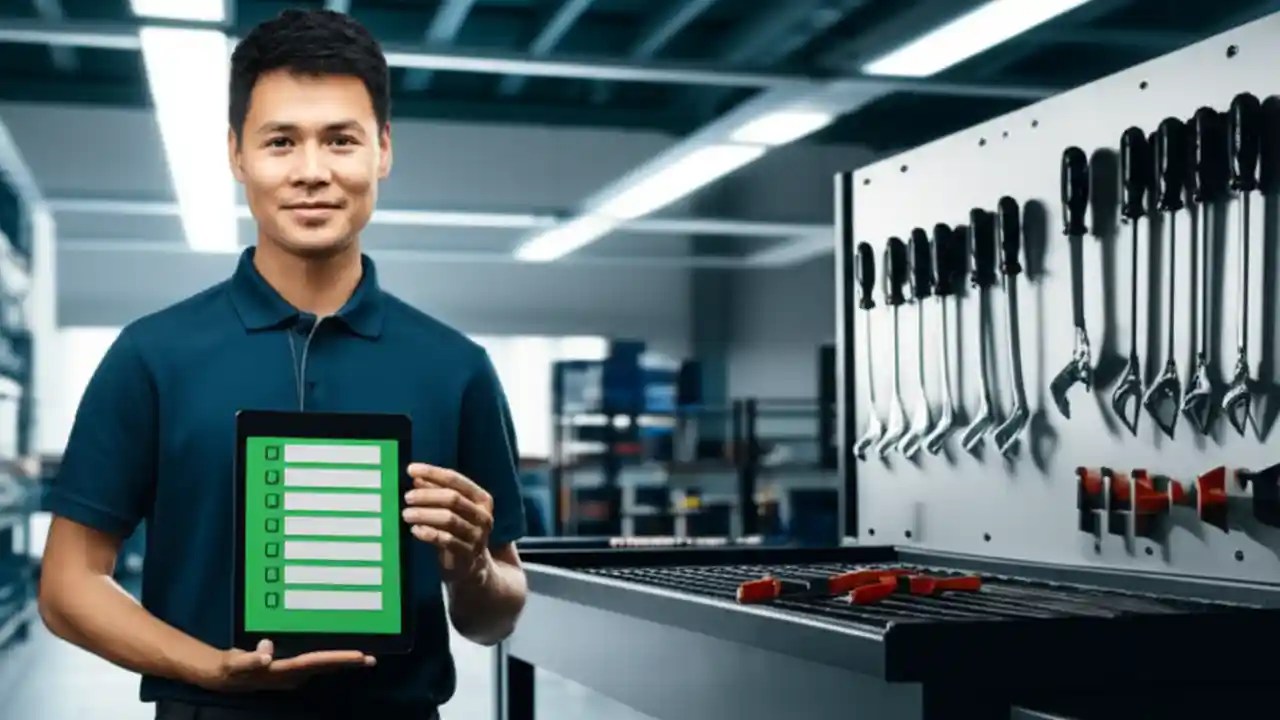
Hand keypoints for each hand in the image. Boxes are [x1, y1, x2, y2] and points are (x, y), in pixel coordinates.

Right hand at [199, 639, 373, 691]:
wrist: (224, 676)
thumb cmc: (231, 668)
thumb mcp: (236, 663)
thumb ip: (250, 660)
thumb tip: (266, 655)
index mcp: (285, 671)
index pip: (317, 662)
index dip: (338, 659)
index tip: (358, 656)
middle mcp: (293, 675)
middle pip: (326, 666)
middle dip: (348, 662)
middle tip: (372, 658)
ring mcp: (293, 674)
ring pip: (323, 666)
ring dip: (342, 662)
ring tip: (364, 658)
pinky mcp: (291, 670)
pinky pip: (316, 663)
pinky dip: (330, 659)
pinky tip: (343, 658)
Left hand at [403, 463, 493, 583]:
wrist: (473, 566)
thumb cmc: (459, 531)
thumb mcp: (452, 509)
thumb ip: (437, 491)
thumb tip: (417, 477)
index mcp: (482, 499)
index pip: (456, 480)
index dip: (433, 473)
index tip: (411, 469)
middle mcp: (484, 516)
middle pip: (453, 499)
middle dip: (427, 495)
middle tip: (407, 497)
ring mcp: (477, 536)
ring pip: (449, 519)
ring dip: (424, 514)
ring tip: (406, 514)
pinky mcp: (467, 554)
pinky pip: (446, 540)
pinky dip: (428, 533)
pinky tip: (415, 530)